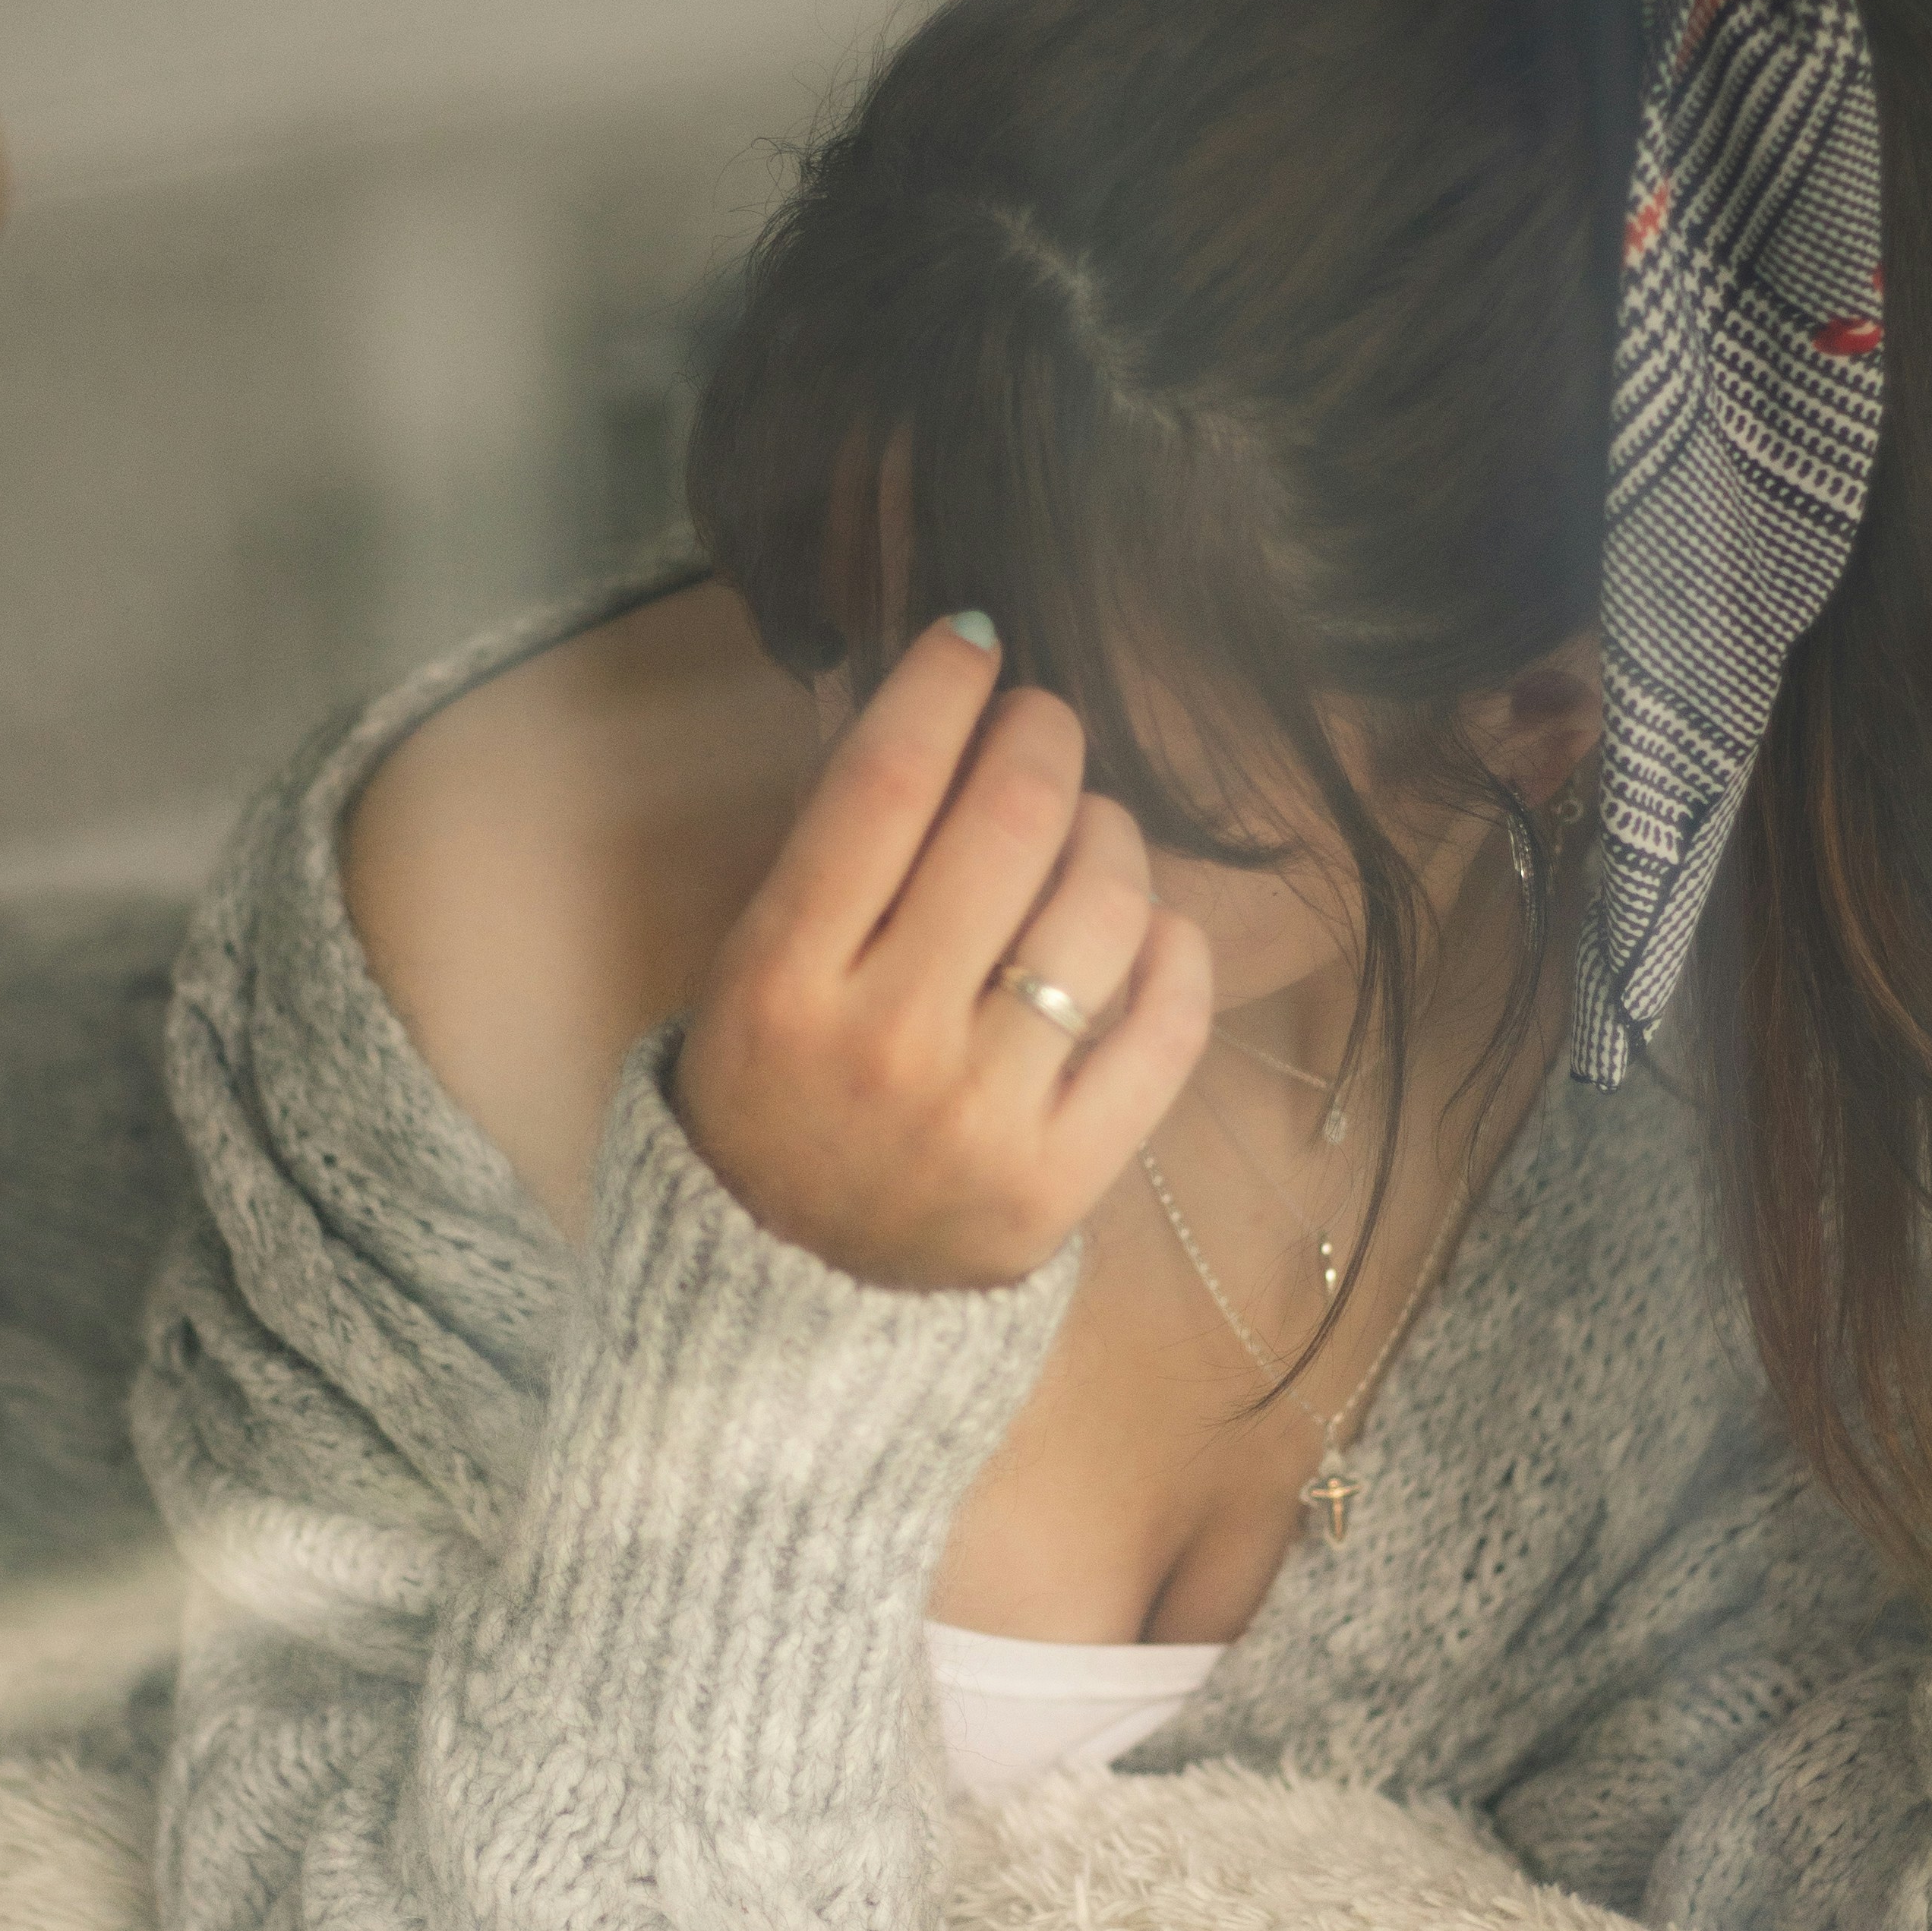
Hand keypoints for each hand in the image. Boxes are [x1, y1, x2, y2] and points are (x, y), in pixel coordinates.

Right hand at [673, 620, 1214, 1287]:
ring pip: (1101, 914)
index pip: (881, 788)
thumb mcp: (756, 975)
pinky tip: (1154, 928)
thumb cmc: (778, 1097)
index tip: (977, 641)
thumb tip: (957, 711)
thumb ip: (840, 862)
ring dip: (1112, 835)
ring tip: (1092, 832)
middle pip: (1007, 829)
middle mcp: (884, 1044)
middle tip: (1046, 723)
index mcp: (782, 982)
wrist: (784, 1289)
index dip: (943, 688)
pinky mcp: (1061, 1180)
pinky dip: (1175, 952)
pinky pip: (1162, 1029)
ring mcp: (981, 1116)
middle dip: (1044, 739)